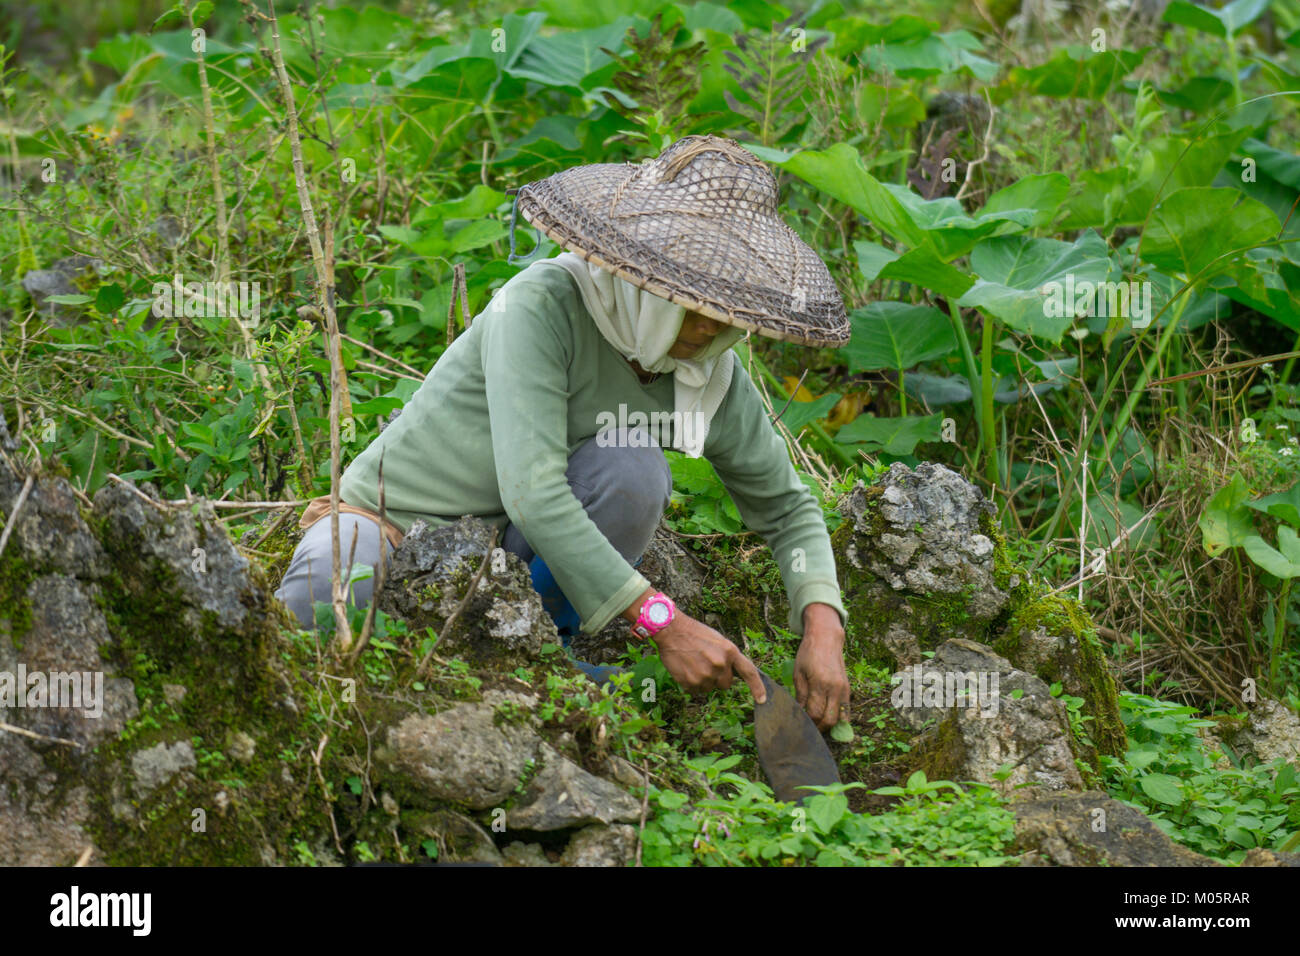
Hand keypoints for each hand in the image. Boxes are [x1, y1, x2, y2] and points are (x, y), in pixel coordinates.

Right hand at [652, 614, 766, 702]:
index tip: (762, 700)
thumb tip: (732, 674)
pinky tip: (686, 668)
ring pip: (710, 688)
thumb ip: (727, 657)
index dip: (757, 688)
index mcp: (730, 651)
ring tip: (694, 663)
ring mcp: (706, 675)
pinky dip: (691, 683)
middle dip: (718, 678)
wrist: (672, 630)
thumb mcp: (718, 641)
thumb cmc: (695, 633)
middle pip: (726, 684)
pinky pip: (696, 690)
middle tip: (706, 663)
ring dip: (703, 680)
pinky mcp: (692, 682)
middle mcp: (721, 665)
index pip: (749, 672)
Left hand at [794, 603, 849, 731]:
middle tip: (808, 729)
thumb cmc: (808, 654)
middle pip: (829, 720)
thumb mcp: (798, 673)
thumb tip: (798, 713)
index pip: (815, 713)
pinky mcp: (848, 689)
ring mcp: (844, 689)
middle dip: (819, 728)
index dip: (807, 722)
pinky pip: (847, 710)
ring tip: (818, 726)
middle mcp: (834, 688)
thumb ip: (800, 695)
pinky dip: (839, 718)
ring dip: (829, 726)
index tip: (799, 724)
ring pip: (840, 718)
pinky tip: (829, 719)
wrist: (826, 639)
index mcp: (819, 683)